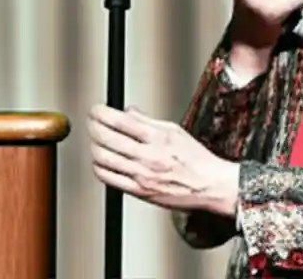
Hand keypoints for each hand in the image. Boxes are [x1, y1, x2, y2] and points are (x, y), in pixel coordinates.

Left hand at [87, 104, 238, 216]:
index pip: (118, 120)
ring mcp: (141, 175)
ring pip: (102, 157)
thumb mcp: (174, 131)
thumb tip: (127, 111)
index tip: (96, 110)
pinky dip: (99, 167)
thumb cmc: (196, 159)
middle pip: (105, 137)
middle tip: (92, 122)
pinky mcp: (139, 191)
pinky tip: (101, 161)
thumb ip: (147, 121)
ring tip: (96, 141)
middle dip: (93, 126)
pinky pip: (108, 178)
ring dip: (93, 146)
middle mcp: (147, 156)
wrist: (210, 186)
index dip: (100, 112)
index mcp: (157, 137)